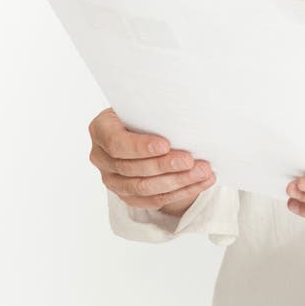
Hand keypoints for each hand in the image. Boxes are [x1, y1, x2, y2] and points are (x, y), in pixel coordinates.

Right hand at [88, 107, 215, 216]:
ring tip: (202, 172)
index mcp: (101, 130)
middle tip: (191, 160)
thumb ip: (154, 111)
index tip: (166, 145)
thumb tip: (183, 114)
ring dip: (178, 181)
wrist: (143, 128)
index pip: (117, 143)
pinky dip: (180, 192)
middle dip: (165, 165)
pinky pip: (154, 200)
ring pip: (144, 187)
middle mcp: (101, 158)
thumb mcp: (143, 105)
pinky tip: (201, 183)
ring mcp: (112, 180)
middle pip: (133, 168)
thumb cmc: (145, 112)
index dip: (140, 147)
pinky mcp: (128, 196)